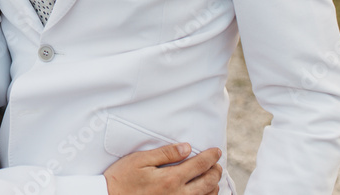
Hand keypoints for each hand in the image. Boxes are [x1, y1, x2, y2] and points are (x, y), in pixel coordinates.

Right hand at [103, 143, 222, 194]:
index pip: (199, 165)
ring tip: (214, 178)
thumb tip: (186, 148)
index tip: (216, 151)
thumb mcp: (140, 160)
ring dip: (214, 186)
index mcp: (170, 178)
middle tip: (217, 164)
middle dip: (216, 171)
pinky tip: (205, 194)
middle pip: (208, 182)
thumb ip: (165, 153)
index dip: (211, 156)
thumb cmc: (122, 179)